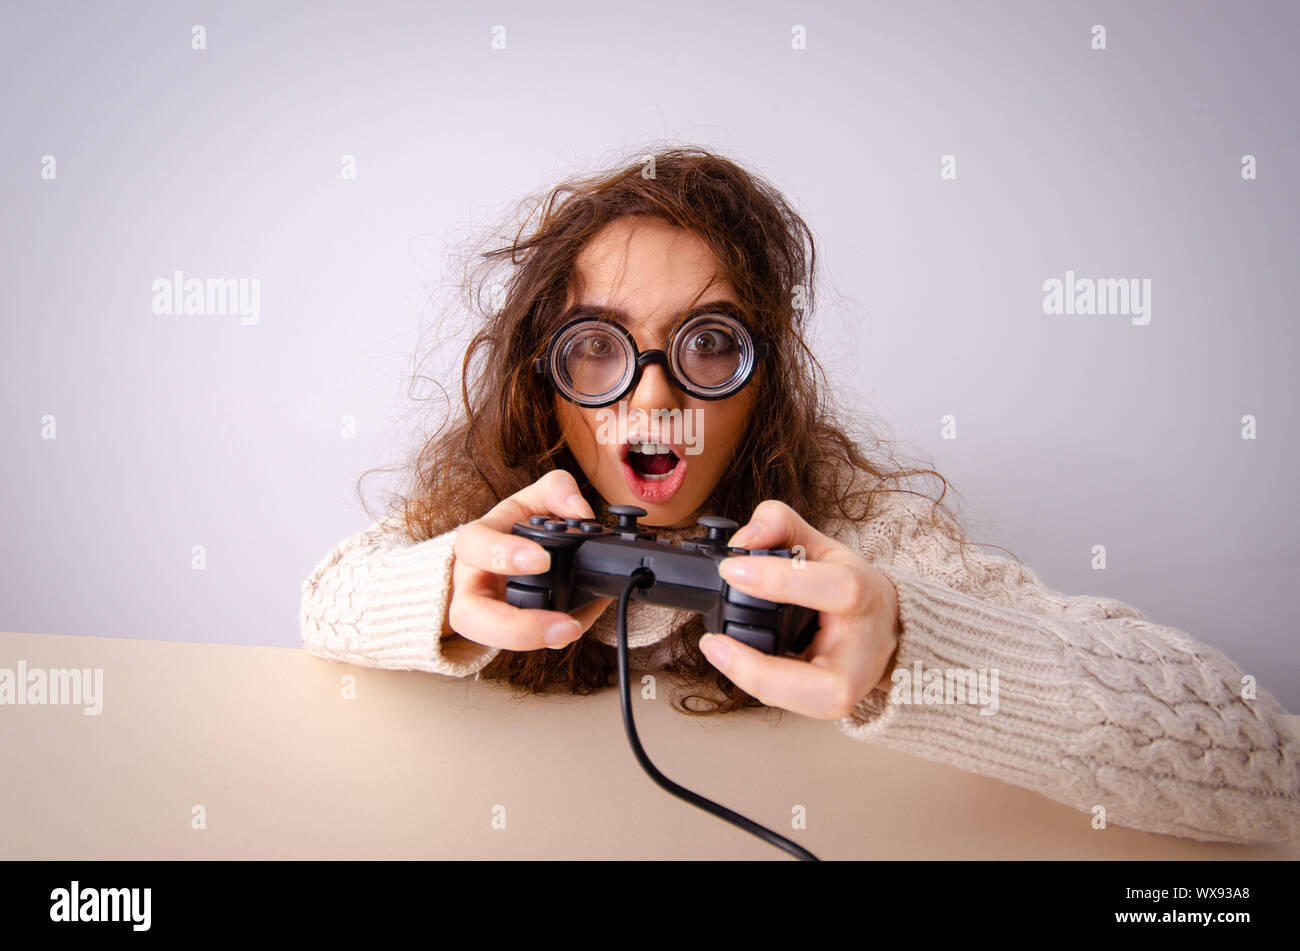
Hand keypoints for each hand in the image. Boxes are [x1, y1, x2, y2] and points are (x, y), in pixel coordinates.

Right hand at [445, 469, 613, 650]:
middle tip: (564, 622)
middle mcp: (470, 583)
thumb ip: (556, 490)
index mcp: (474, 542)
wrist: (496, 559)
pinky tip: (578, 624)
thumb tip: (580, 510)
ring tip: (572, 631)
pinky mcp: (502, 634)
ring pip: (487, 638)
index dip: (502, 554)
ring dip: (532, 639)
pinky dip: (553, 637)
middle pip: (469, 615)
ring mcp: (482, 614)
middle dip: (514, 623)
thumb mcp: (530, 500)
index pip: (474, 544)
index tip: (542, 559)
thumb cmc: (510, 529)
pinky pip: (522, 643)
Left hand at [699, 500, 901, 719]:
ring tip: (716, 651)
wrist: (884, 626)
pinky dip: (759, 684)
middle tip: (713, 641)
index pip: (837, 589)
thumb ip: (779, 525)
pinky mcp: (832, 703)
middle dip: (765, 668)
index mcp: (866, 593)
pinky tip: (732, 662)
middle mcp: (863, 649)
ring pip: (815, 705)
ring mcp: (850, 684)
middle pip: (830, 681)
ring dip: (757, 683)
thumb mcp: (819, 543)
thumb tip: (745, 539)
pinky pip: (795, 705)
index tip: (731, 570)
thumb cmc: (849, 584)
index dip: (782, 580)